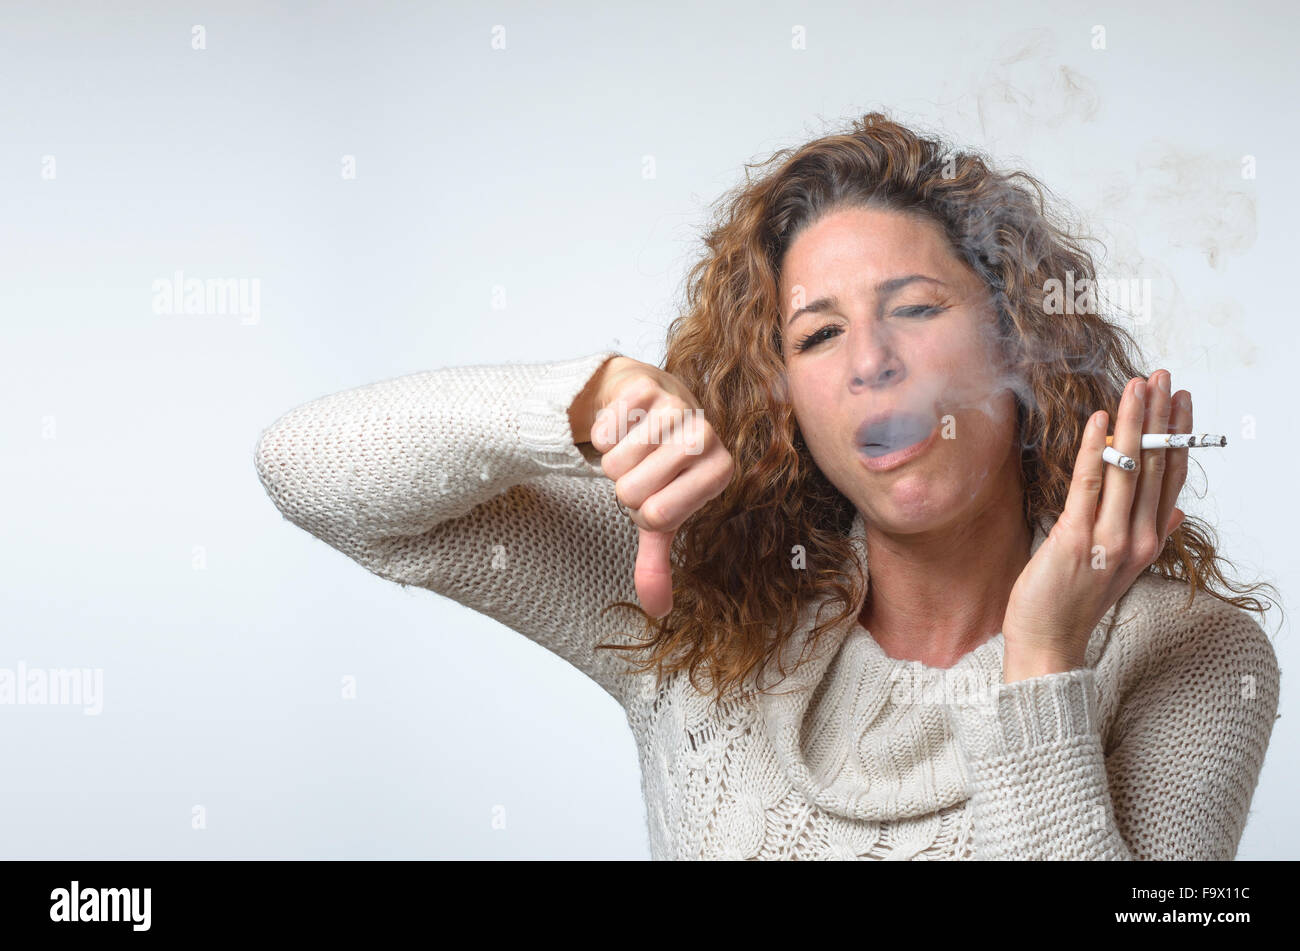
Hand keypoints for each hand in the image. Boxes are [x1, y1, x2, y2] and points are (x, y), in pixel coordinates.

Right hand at [586, 358, 733, 617]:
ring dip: (610, 462)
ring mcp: (678, 406)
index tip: (656, 496)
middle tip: (640, 473)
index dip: (643, 512)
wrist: (651, 405)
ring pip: (615, 461)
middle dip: (623, 489)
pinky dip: (601, 433)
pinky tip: (622, 425)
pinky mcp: (647, 385)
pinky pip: (605, 427)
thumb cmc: (661, 467)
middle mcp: (706, 437)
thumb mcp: (660, 516)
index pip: (657, 516)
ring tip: (631, 451)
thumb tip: (658, 611)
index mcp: (719, 472)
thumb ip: (658, 562)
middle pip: (630, 491)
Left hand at [1000, 369, 1191, 679]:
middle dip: (1159, 416)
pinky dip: (1096, 448)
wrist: (1050, 644)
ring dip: (1133, 422)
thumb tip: (1175, 513)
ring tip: (1136, 385)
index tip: (1178, 399)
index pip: (1171, 476)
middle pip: (1156, 464)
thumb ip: (1149, 536)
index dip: (1176, 434)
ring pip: (1128, 468)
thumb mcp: (1122, 568)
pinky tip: (1100, 418)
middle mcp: (1139, 538)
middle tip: (1160, 376)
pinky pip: (1090, 484)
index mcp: (1150, 541)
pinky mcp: (1077, 539)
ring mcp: (1110, 539)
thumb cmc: (1075, 602)